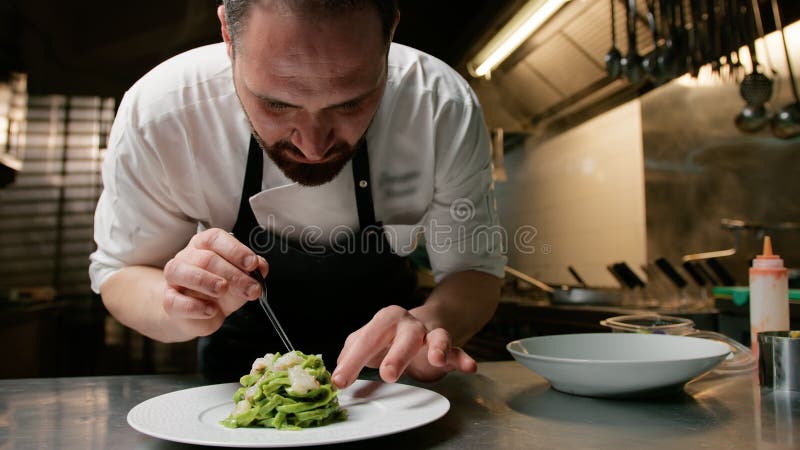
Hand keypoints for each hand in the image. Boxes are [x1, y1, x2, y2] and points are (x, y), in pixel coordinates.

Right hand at [162, 228, 267, 336]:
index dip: (235, 250)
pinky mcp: (169, 301)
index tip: (252, 263)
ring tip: (224, 290)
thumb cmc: (219, 290)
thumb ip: (251, 270)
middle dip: (233, 274)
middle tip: (251, 288)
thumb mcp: (240, 278)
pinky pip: (175, 301)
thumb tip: (261, 266)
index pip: (215, 239)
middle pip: (206, 258)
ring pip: (182, 271)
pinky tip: (211, 310)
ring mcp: (174, 279)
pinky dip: (194, 307)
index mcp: (204, 245)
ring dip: (207, 281)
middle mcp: (187, 257)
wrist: (198, 314)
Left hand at [331, 305, 476, 387]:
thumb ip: (351, 354)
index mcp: (385, 319)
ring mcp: (430, 333)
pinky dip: (463, 358)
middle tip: (387, 374)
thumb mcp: (367, 341)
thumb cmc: (388, 336)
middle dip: (397, 354)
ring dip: (436, 347)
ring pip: (436, 337)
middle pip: (404, 335)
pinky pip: (458, 351)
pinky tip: (469, 367)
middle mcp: (409, 323)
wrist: (422, 325)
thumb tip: (337, 374)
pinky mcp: (448, 348)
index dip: (353, 360)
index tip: (340, 380)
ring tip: (435, 359)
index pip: (367, 338)